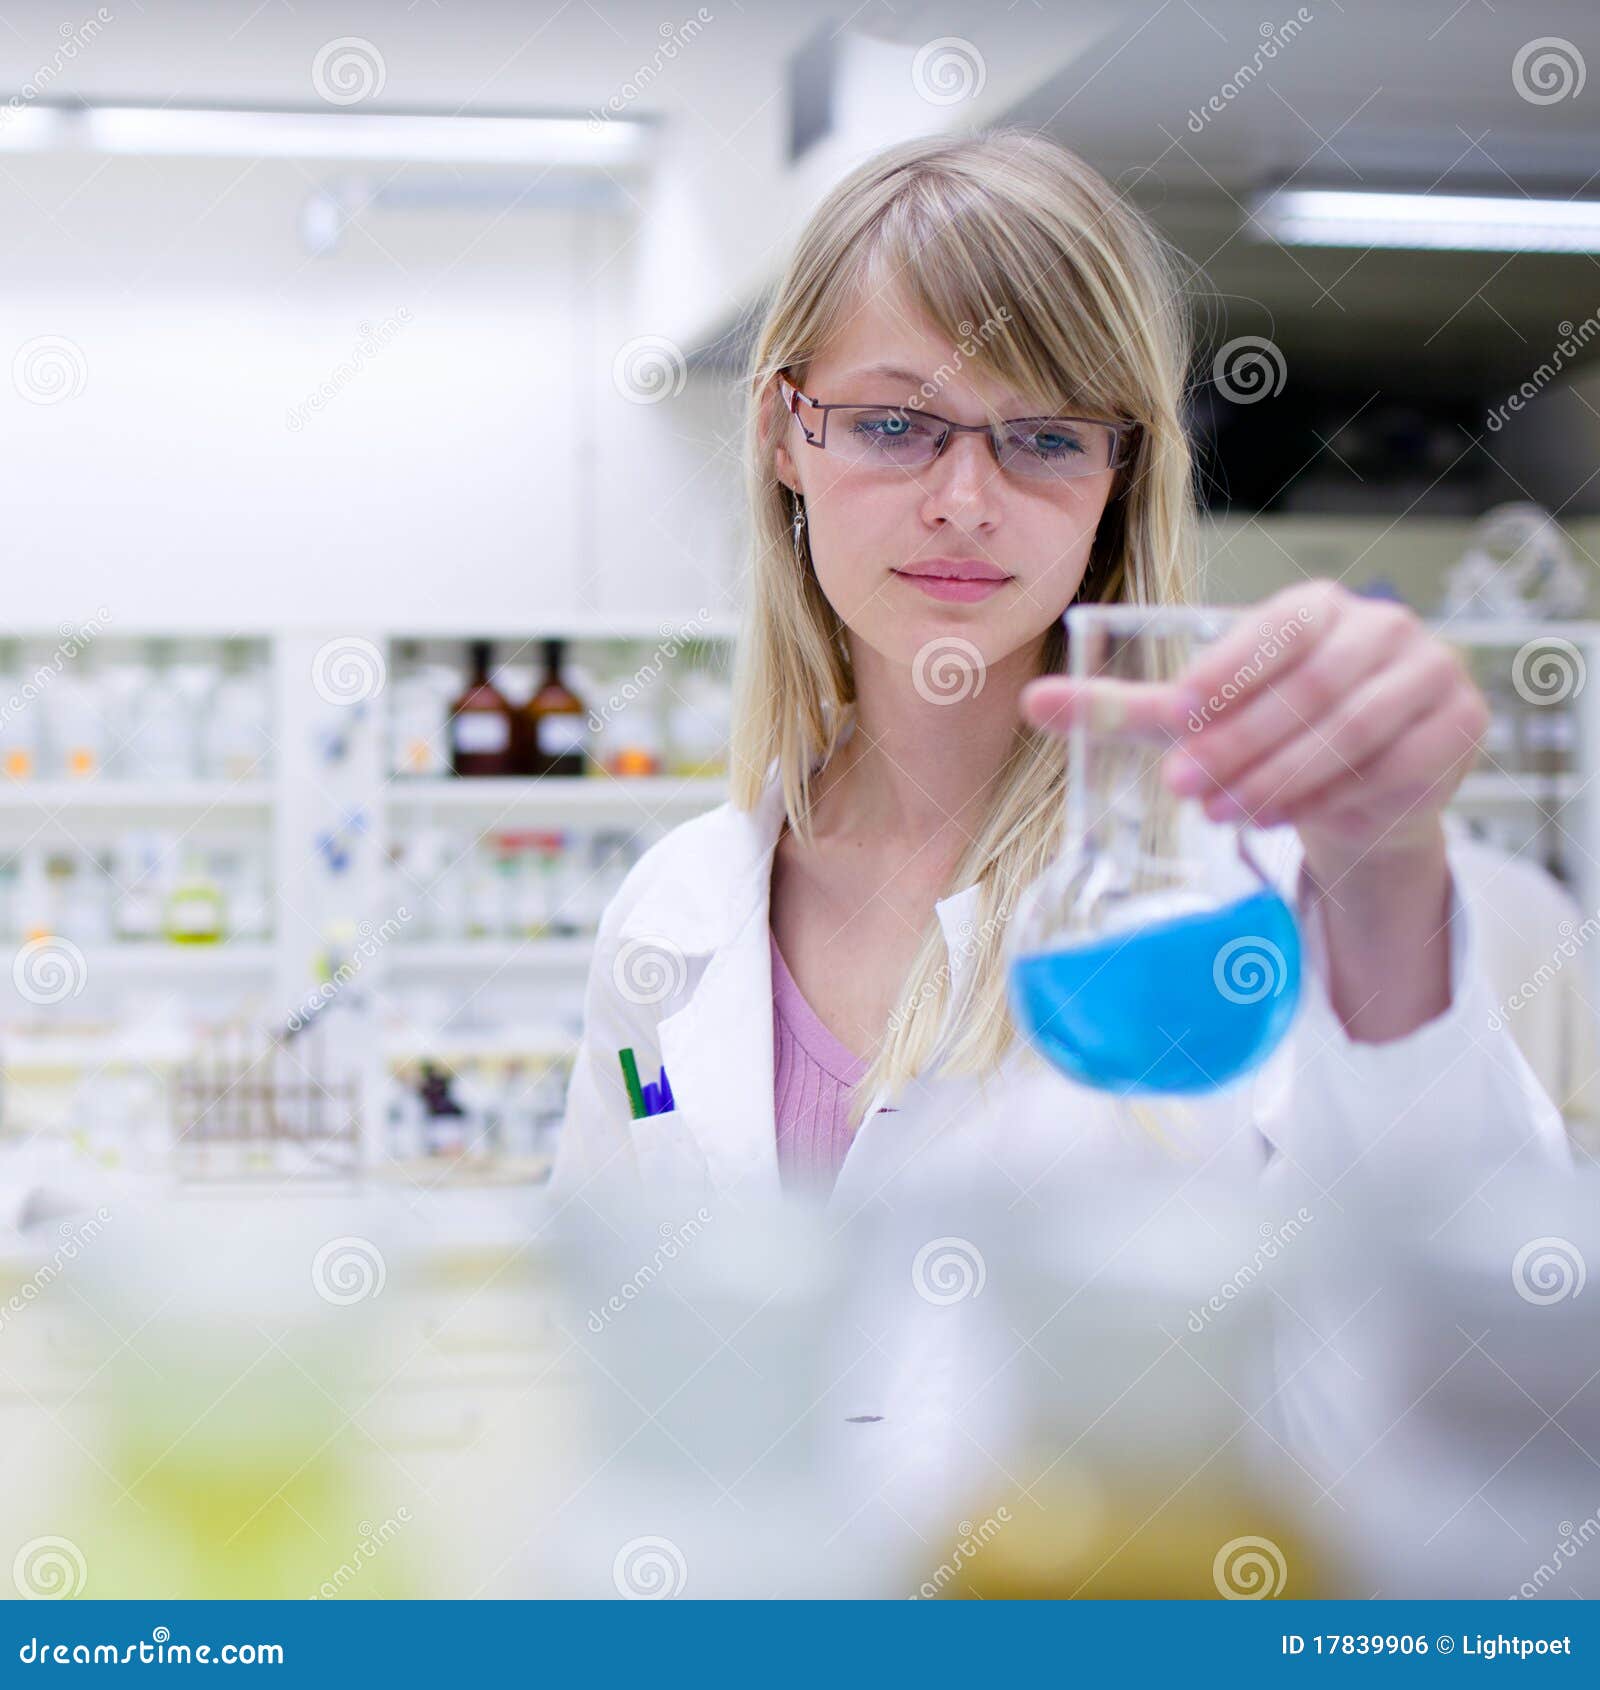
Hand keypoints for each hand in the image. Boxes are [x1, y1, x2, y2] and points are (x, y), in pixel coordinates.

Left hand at [1019, 583, 1479, 1036]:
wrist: (1363, 788)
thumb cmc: (1271, 736)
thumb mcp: (1197, 719)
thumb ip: (1124, 710)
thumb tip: (1035, 701)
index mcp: (1316, 608)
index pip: (1273, 631)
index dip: (1226, 675)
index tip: (1176, 716)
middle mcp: (1380, 628)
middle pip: (1309, 686)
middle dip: (1241, 741)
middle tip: (1184, 787)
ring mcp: (1430, 674)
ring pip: (1351, 729)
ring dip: (1278, 776)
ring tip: (1220, 811)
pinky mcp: (1458, 729)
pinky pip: (1395, 767)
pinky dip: (1331, 798)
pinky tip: (1279, 820)